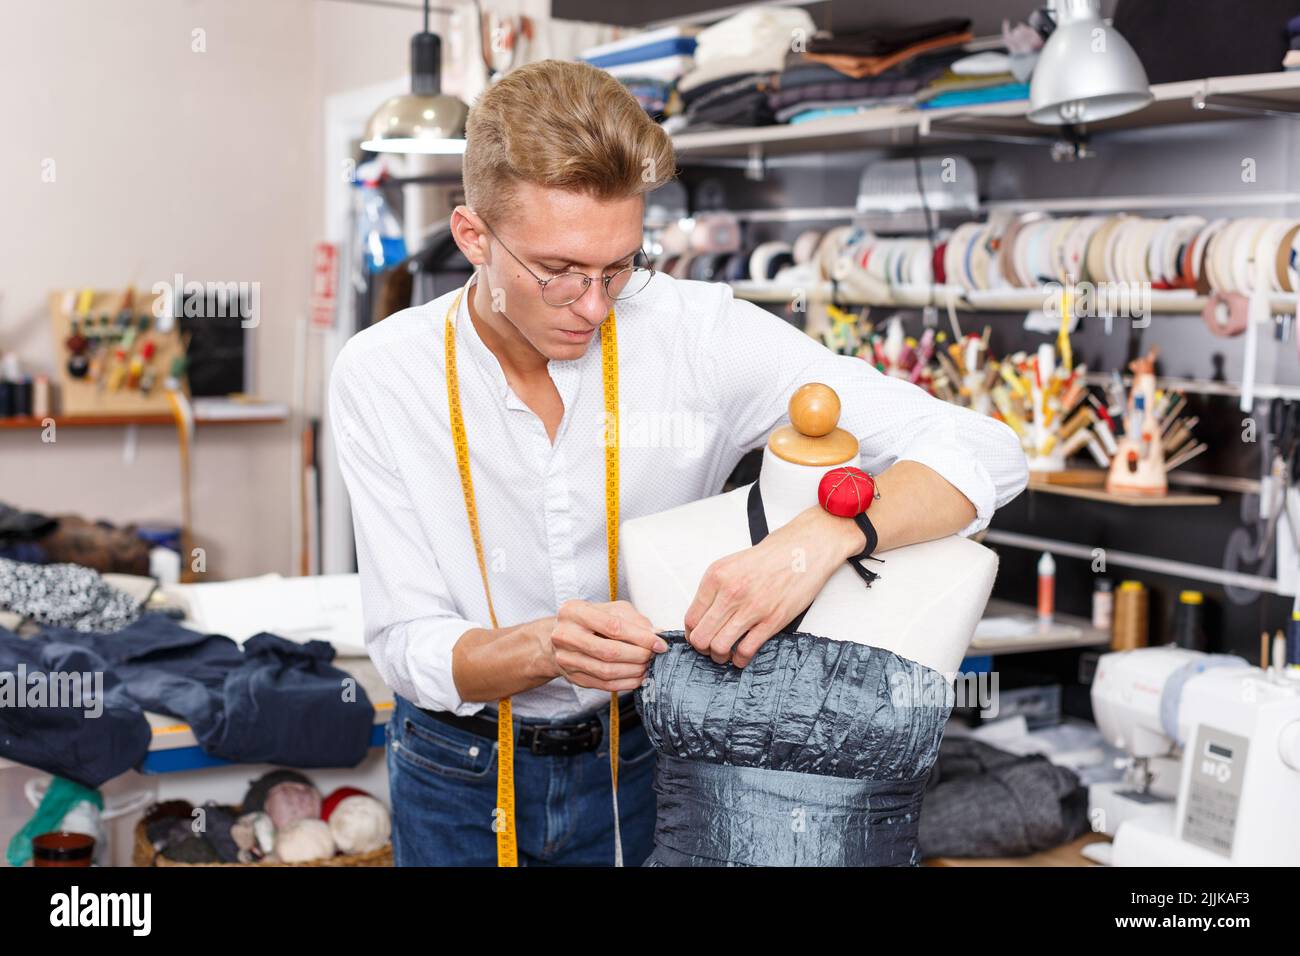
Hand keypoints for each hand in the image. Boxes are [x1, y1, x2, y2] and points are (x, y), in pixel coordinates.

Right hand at [544, 599, 667, 691]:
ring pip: (607, 671)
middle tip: (654, 655)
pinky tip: (637, 677)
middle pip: (609, 651)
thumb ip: (633, 619)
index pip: (613, 626)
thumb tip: (656, 634)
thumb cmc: (590, 620)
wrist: (561, 637)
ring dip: (633, 671)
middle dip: (638, 655)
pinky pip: (604, 685)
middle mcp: (565, 635)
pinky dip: (626, 683)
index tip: (659, 643)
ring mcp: (566, 659)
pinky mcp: (573, 677)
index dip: (640, 637)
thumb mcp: (610, 609)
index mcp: (574, 612)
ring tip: (647, 665)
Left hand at [684, 506, 861, 667]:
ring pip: (719, 647)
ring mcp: (751, 608)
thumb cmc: (771, 557)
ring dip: (719, 657)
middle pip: (701, 636)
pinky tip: (741, 657)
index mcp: (716, 577)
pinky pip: (746, 650)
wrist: (803, 550)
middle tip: (709, 649)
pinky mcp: (771, 620)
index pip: (691, 618)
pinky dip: (740, 660)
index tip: (698, 637)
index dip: (692, 634)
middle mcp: (730, 592)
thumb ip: (715, 588)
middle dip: (702, 649)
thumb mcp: (732, 564)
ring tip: (724, 654)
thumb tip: (704, 616)